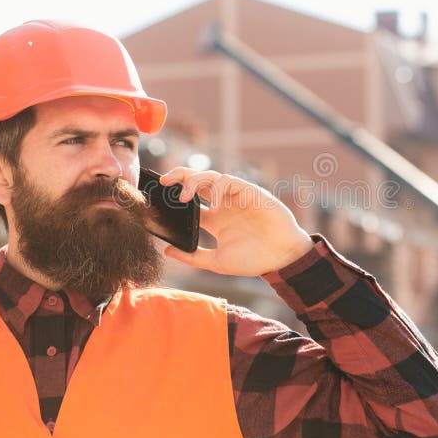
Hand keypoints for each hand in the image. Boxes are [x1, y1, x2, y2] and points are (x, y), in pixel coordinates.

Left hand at [158, 167, 313, 276]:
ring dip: (194, 181)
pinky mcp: (249, 191)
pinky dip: (217, 188)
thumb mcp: (217, 262)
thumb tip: (166, 250)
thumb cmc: (254, 259)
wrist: (282, 258)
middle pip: (197, 181)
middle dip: (179, 176)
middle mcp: (223, 204)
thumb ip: (192, 256)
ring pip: (210, 176)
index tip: (155, 198)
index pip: (190, 201)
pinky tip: (214, 204)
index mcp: (215, 219)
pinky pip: (229, 181)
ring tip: (183, 195)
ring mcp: (236, 197)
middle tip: (163, 181)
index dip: (173, 196)